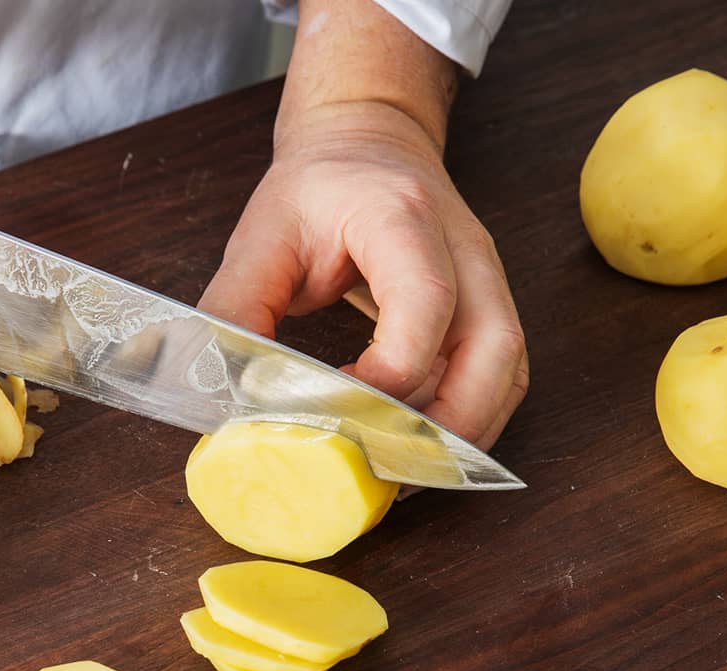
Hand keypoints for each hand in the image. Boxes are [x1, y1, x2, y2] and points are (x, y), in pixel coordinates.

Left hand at [198, 1, 526, 449]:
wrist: (367, 142)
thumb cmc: (315, 188)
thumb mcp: (261, 237)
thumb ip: (236, 308)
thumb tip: (218, 390)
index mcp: (400, 215)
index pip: (425, 301)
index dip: (392, 372)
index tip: (340, 409)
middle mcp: (462, 248)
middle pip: (494, 348)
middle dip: (450, 425)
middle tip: (390, 470)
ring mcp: (486, 279)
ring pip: (508, 371)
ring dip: (465, 433)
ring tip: (405, 473)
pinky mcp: (487, 307)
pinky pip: (500, 376)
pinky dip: (468, 420)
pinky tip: (419, 445)